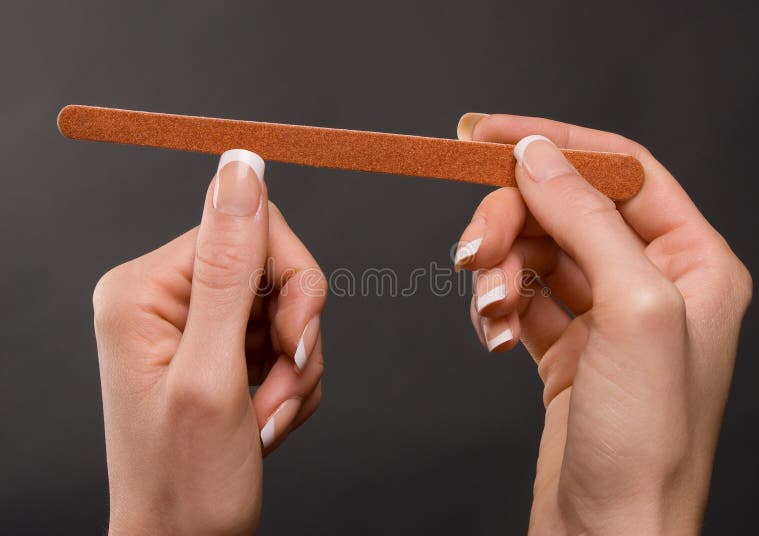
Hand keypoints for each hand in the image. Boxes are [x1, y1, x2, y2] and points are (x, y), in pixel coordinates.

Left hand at [93, 149, 326, 534]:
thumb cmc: (187, 481)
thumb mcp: (213, 371)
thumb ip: (230, 264)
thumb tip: (242, 166)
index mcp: (145, 288)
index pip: (251, 229)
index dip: (293, 285)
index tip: (293, 347)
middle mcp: (166, 296)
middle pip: (275, 268)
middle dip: (295, 335)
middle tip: (281, 390)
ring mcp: (196, 324)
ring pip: (288, 308)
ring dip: (296, 369)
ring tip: (267, 419)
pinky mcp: (221, 350)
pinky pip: (285, 340)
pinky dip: (294, 382)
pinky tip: (268, 420)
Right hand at [454, 114, 750, 534]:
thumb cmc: (646, 443)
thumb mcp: (633, 311)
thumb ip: (587, 219)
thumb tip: (537, 154)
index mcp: (695, 262)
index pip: (619, 168)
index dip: (552, 142)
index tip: (485, 134)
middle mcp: (654, 283)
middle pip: (564, 210)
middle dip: (509, 221)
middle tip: (472, 250)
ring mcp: (607, 317)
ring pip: (534, 252)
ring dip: (498, 269)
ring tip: (487, 309)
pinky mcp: (567, 348)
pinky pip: (521, 296)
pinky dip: (496, 304)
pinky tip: (492, 333)